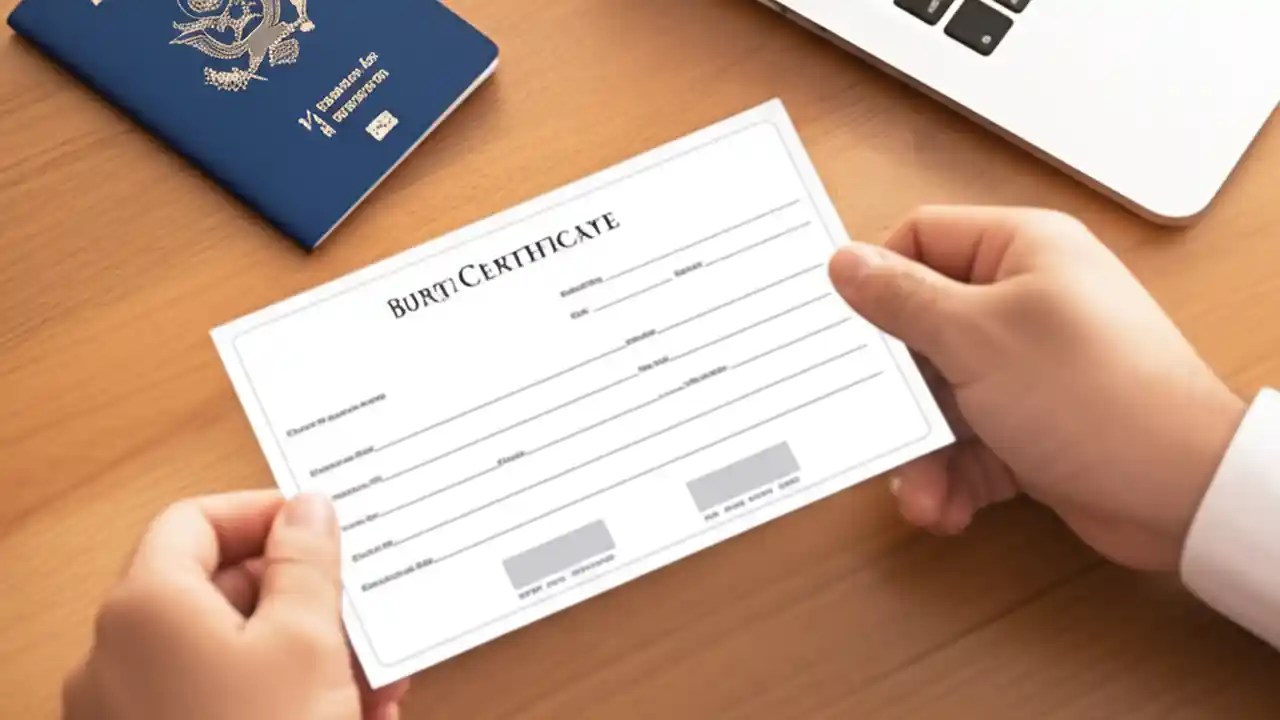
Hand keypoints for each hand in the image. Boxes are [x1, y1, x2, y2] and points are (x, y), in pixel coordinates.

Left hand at [63, 491, 409, 719]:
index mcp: (146, 606)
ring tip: (376, 683)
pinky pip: (222, 701)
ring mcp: (131, 711)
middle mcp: (121, 655)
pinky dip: (279, 697)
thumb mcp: (307, 641)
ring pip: (230, 653)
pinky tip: (350, 718)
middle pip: (217, 590)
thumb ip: (308, 560)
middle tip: (362, 612)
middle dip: (303, 599)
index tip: (321, 525)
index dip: (263, 513)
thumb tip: (306, 510)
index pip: (195, 519)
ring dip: (307, 655)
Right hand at [828, 206, 1244, 570]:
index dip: (878, 283)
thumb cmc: (1090, 395)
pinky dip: (954, 476)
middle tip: (877, 420)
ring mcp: (1029, 366)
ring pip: (941, 397)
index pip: (920, 241)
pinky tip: (948, 507)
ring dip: (925, 451)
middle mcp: (1024, 301)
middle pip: (922, 331)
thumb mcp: (976, 337)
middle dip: (901, 393)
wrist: (1182, 494)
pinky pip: (970, 442)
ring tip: (923, 493)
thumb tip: (844, 262)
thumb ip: (902, 299)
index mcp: (1019, 251)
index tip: (847, 330)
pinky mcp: (1033, 424)